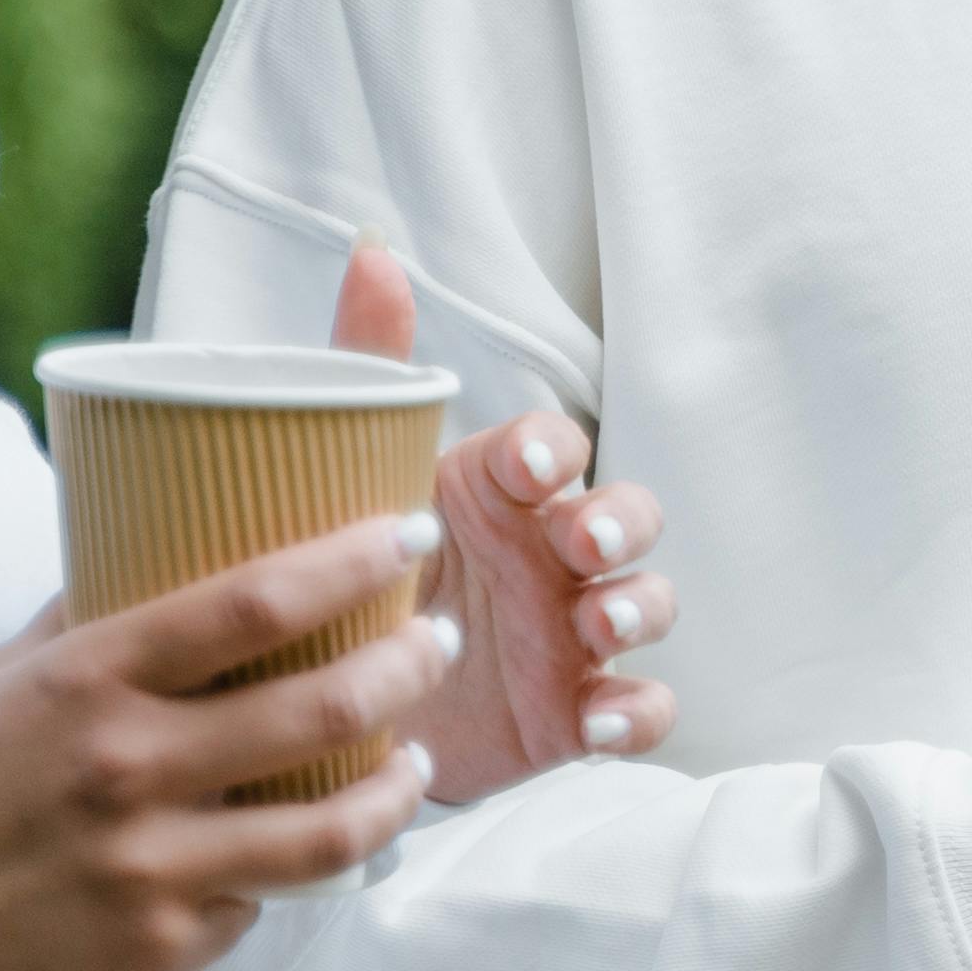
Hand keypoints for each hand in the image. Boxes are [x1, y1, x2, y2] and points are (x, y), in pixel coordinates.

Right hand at [0, 514, 446, 970]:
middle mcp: (132, 766)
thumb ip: (99, 616)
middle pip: (327, 704)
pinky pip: (268, 900)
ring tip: (418, 760)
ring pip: (334, 827)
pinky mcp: (164, 946)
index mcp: (92, 676)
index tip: (411, 535)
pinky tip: (317, 842)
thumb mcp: (10, 674)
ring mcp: (154, 864)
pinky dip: (300, 869)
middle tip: (435, 641)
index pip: (256, 601)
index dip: (354, 561)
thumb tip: (172, 548)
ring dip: (401, 786)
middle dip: (409, 664)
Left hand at [337, 241, 672, 805]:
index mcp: (499, 490)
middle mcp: (549, 553)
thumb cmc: (356, 571)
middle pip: (628, 516)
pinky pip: (642, 707)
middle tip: (582, 545)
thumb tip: (369, 249)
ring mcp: (572, 632)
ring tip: (598, 629)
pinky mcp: (575, 710)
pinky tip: (598, 721)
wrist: (322, 704)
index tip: (524, 466)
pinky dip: (637, 711)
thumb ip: (367, 369)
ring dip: (639, 607)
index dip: (550, 450)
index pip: (551, 445)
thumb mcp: (352, 478)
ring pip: (649, 602)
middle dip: (621, 523)